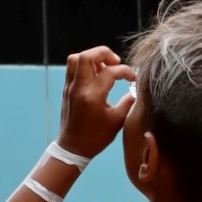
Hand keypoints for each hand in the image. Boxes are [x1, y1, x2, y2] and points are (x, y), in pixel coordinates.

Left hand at [58, 45, 134, 160]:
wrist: (72, 148)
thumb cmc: (96, 137)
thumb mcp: (117, 121)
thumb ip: (128, 103)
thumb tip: (135, 90)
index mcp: (92, 96)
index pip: (109, 72)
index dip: (125, 71)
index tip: (133, 78)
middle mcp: (78, 88)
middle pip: (86, 56)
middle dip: (103, 53)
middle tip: (115, 62)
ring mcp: (70, 87)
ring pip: (75, 59)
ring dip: (92, 57)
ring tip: (104, 67)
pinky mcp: (66, 89)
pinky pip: (72, 68)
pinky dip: (84, 65)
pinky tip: (96, 75)